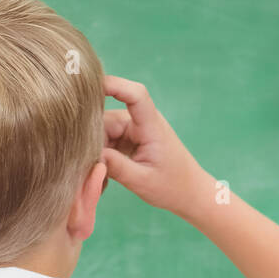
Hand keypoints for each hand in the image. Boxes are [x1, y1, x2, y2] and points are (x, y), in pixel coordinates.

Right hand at [102, 75, 207, 214]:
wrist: (189, 192)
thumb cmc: (172, 187)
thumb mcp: (142, 181)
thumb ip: (117, 167)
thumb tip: (91, 155)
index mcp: (151, 127)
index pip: (135, 95)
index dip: (113, 85)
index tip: (89, 85)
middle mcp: (142, 123)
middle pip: (108, 118)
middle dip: (93, 139)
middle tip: (90, 166)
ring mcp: (135, 130)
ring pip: (104, 131)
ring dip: (96, 150)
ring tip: (100, 176)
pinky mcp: (130, 139)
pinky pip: (108, 141)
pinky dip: (102, 155)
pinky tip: (103, 174)